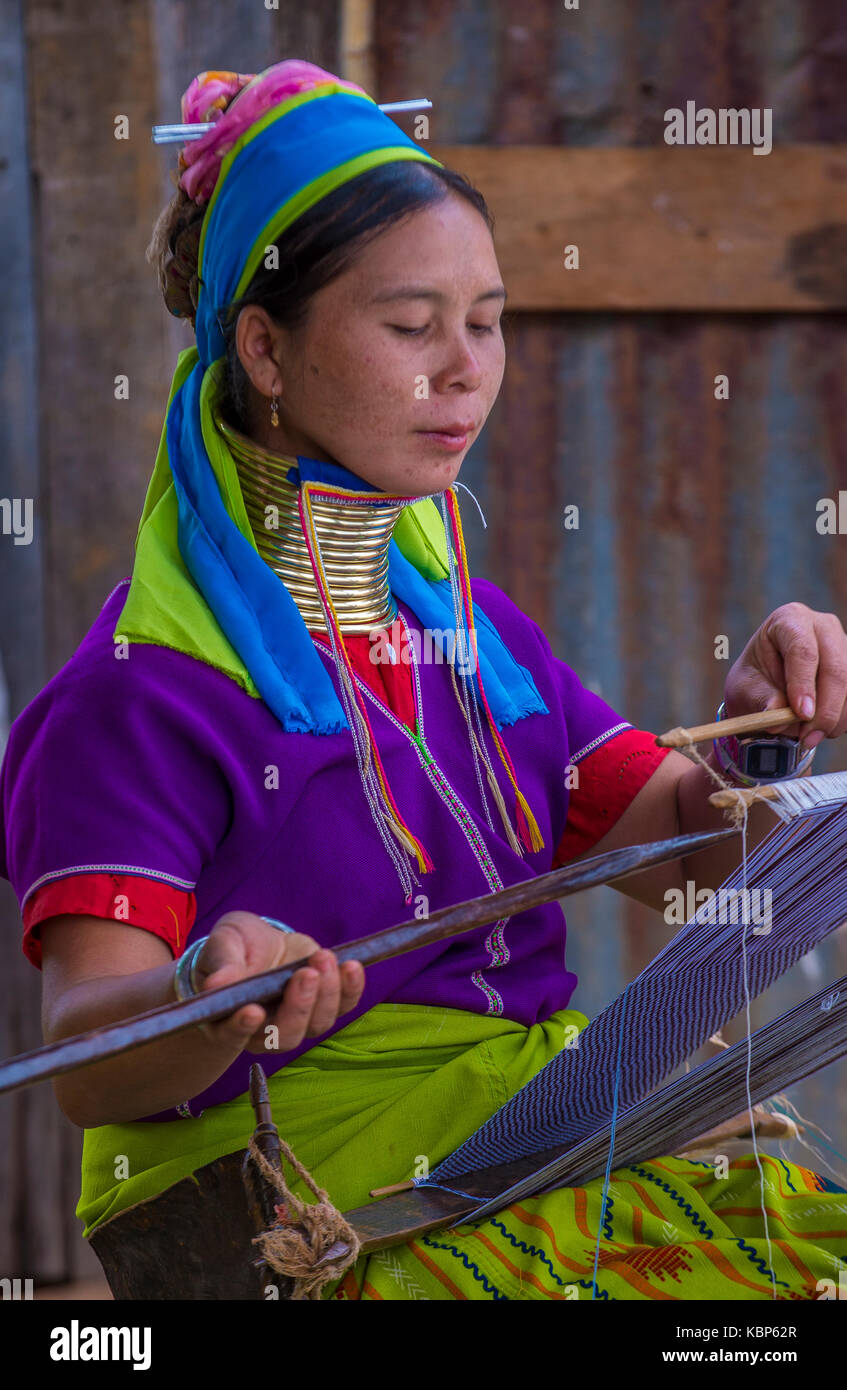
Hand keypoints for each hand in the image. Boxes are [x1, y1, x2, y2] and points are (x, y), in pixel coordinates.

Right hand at [190, 911, 364, 1054]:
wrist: (261, 944)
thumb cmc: (236, 946)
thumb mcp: (224, 944)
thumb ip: (223, 964)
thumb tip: (215, 986)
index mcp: (227, 1021)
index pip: (232, 1035)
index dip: (241, 1027)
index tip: (252, 1011)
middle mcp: (263, 1031)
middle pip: (284, 1036)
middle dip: (299, 1006)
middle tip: (306, 974)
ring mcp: (297, 1021)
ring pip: (317, 1024)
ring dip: (327, 994)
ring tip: (323, 958)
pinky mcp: (322, 1006)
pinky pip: (343, 1007)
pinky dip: (351, 989)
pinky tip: (351, 967)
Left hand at [724, 602, 846, 749]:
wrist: (768, 685)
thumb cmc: (755, 680)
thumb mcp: (746, 689)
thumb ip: (762, 700)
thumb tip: (778, 715)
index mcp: (789, 620)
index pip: (802, 650)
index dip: (804, 684)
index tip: (801, 714)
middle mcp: (822, 626)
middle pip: (835, 668)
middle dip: (824, 709)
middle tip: (808, 737)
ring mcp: (844, 645)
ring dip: (835, 718)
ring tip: (809, 736)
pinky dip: (843, 719)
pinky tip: (823, 729)